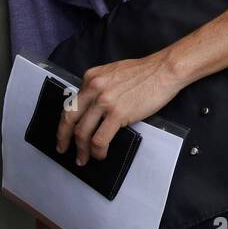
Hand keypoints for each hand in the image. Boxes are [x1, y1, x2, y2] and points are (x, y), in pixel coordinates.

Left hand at [58, 52, 184, 165]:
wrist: (164, 70)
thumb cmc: (146, 71)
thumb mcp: (113, 72)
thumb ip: (100, 86)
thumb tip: (95, 105)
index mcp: (91, 78)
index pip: (71, 103)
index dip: (65, 122)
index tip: (65, 132)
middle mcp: (93, 88)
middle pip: (69, 118)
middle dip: (63, 137)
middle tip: (62, 149)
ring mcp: (104, 102)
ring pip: (82, 132)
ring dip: (81, 149)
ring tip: (83, 158)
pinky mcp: (118, 114)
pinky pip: (100, 138)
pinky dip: (97, 151)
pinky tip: (100, 155)